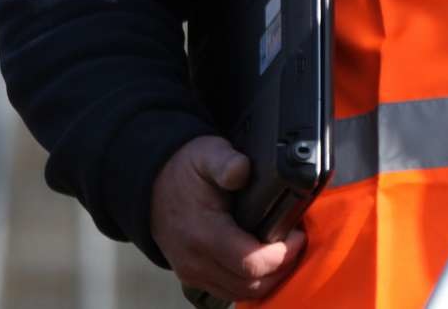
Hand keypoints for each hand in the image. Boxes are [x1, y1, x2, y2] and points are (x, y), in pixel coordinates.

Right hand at [151, 135, 306, 301]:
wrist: (151, 186)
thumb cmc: (184, 170)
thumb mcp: (206, 154)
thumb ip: (226, 162)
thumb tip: (242, 169)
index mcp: (203, 233)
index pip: (250, 262)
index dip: (282, 253)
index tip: (297, 234)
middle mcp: (196, 261)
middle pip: (251, 284)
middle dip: (281, 267)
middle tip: (296, 242)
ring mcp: (193, 273)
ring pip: (242, 293)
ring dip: (270, 278)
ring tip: (285, 251)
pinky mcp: (194, 277)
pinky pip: (230, 291)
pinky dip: (252, 282)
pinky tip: (265, 260)